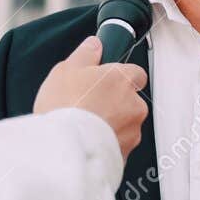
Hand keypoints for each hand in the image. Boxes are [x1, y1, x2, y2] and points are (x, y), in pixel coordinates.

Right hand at [34, 36, 148, 159]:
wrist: (63, 149)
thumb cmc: (63, 109)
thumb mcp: (65, 71)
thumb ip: (85, 55)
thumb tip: (94, 45)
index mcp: (122, 80)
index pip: (136, 73)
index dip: (120, 77)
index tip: (106, 80)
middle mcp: (133, 105)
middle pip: (131, 101)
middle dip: (115, 103)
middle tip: (89, 105)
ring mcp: (132, 132)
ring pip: (126, 125)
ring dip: (112, 125)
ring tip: (85, 126)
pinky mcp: (125, 155)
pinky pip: (118, 146)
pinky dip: (106, 144)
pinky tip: (87, 141)